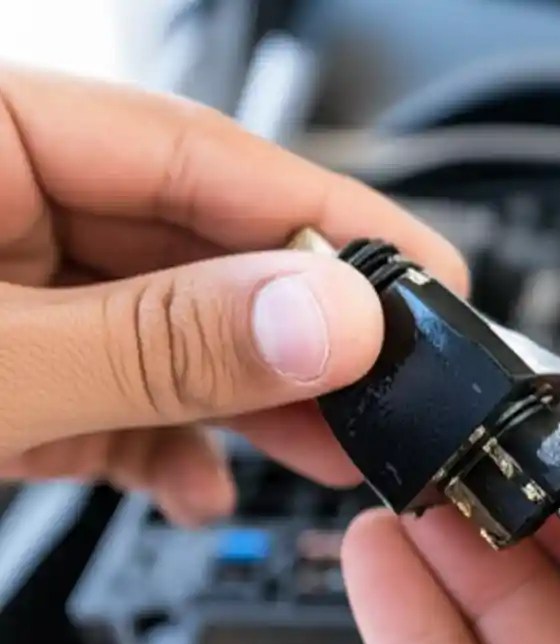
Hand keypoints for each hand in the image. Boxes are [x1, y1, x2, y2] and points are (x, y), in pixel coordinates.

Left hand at [0, 66, 467, 523]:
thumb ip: (158, 340)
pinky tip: (199, 486)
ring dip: (252, 400)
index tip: (428, 281)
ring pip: (171, 326)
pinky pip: (115, 392)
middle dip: (297, 334)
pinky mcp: (12, 368)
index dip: (329, 219)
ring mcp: (7, 285)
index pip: (198, 153)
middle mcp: (6, 196)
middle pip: (198, 246)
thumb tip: (327, 322)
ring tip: (328, 450)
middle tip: (391, 386)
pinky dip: (165, 447)